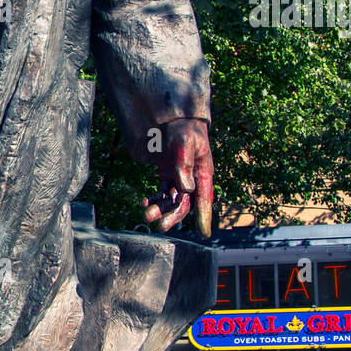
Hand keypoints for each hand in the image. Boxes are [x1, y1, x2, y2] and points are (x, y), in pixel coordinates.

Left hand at [143, 118, 212, 236]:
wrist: (169, 116)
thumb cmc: (182, 127)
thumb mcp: (185, 142)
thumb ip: (184, 165)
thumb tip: (186, 188)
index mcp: (203, 171)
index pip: (204, 197)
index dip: (204, 216)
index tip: (204, 234)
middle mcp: (193, 177)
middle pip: (185, 203)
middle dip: (173, 216)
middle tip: (160, 225)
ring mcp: (179, 176)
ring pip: (171, 199)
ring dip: (161, 209)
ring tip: (147, 214)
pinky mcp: (167, 173)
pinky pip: (162, 191)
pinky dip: (154, 198)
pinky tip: (146, 202)